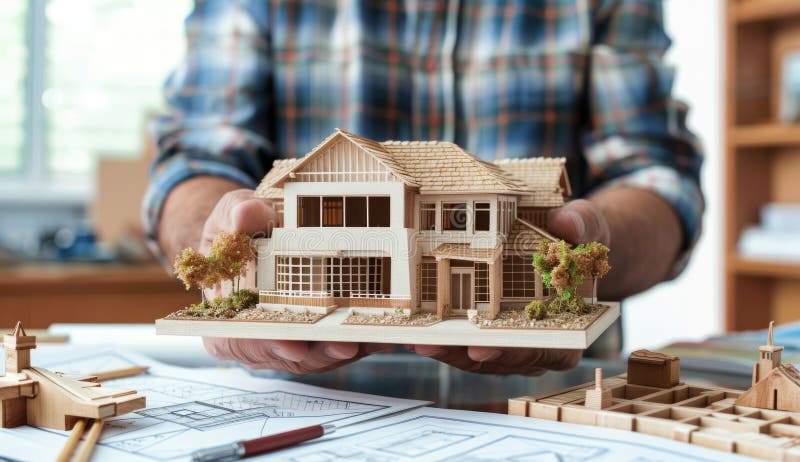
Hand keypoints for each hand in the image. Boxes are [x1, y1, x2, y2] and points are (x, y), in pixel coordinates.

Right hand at [197, 188, 392, 372]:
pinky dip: (359, 342)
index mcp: (226, 316)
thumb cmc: (239, 232)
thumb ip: (238, 217)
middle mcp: (256, 337)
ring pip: (318, 356)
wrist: (252, 237)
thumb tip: (243, 216)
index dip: (268, 346)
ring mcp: (287, 340)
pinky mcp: (315, 336)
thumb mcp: (231, 216)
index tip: (294, 346)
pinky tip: (381, 334)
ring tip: (374, 338)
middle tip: (348, 344)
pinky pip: (336, 345)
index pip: (243, 340)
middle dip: (320, 352)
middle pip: (288, 356)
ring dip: (346, 349)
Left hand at [403, 200, 604, 375]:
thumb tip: (569, 224)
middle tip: (442, 344)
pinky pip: (469, 346)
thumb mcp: (586, 224)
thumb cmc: (576, 238)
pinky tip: (421, 334)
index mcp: (573, 323)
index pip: (549, 349)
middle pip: (507, 360)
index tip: (486, 349)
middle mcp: (544, 341)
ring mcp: (516, 343)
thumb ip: (582, 223)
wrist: (564, 242)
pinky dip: (448, 342)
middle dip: (472, 354)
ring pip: (483, 359)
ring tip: (423, 341)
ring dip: (453, 352)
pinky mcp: (494, 336)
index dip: (518, 352)